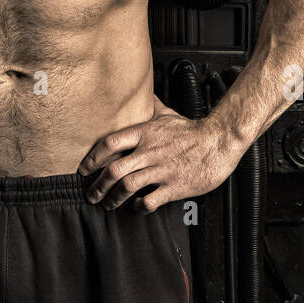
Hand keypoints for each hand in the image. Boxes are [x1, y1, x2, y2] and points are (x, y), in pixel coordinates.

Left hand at [78, 99, 242, 211]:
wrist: (219, 142)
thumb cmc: (192, 131)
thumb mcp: (167, 115)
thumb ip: (150, 107)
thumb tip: (139, 95)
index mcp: (145, 133)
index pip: (110, 143)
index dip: (93, 157)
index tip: (84, 169)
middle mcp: (149, 152)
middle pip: (114, 169)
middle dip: (98, 186)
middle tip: (92, 194)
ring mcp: (161, 170)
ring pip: (128, 186)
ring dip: (114, 198)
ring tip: (109, 205)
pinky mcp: (174, 186)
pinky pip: (150, 201)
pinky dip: (139, 207)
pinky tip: (137, 207)